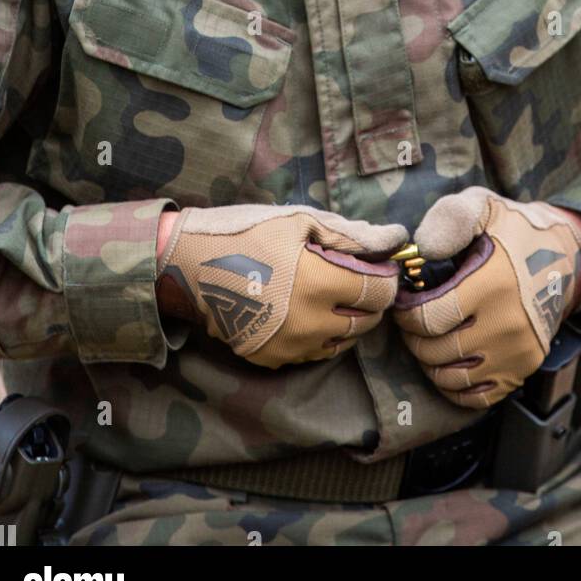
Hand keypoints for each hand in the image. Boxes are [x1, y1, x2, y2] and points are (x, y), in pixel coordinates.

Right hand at [156, 204, 405, 368]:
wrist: (186, 265)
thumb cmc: (246, 232)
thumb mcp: (300, 221)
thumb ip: (351, 234)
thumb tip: (394, 238)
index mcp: (320, 285)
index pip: (378, 292)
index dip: (386, 277)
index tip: (380, 266)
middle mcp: (310, 325)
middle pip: (365, 321)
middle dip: (369, 300)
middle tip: (356, 278)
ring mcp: (290, 348)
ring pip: (341, 342)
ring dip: (346, 320)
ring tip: (329, 294)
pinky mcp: (271, 359)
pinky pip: (311, 353)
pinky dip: (318, 335)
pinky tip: (303, 310)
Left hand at [393, 188, 580, 408]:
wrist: (566, 257)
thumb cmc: (514, 230)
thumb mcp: (484, 206)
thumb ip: (451, 219)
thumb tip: (422, 249)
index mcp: (493, 284)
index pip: (430, 319)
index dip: (406, 314)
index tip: (405, 302)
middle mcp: (507, 325)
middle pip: (436, 351)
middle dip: (413, 337)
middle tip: (413, 321)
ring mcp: (518, 352)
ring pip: (452, 378)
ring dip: (430, 362)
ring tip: (430, 339)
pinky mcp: (525, 368)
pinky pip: (477, 397)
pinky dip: (455, 386)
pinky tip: (450, 361)